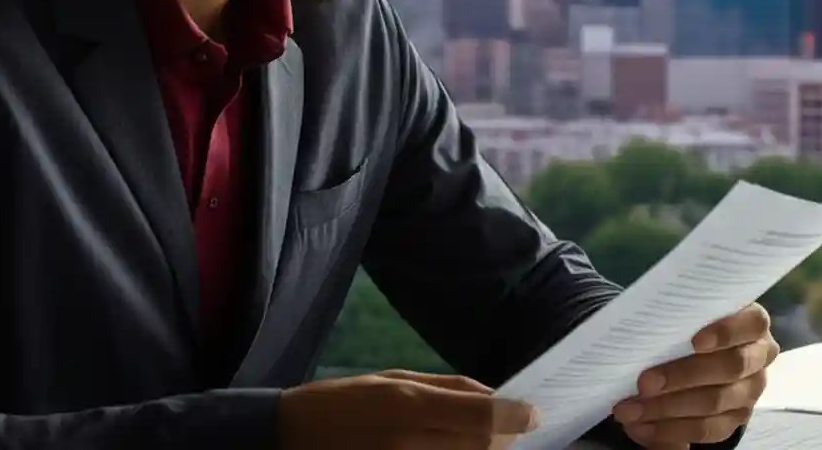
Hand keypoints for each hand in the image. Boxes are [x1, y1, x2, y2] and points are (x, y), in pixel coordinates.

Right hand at [277, 368, 538, 449]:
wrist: (289, 438)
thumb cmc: (341, 402)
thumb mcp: (391, 379)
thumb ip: (446, 388)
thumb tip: (497, 397)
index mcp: (407, 404)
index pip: (482, 416)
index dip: (516, 416)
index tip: (533, 413)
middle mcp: (409, 442)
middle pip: (483, 446)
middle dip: (502, 437)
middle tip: (508, 428)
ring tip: (480, 438)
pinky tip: (451, 447)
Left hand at [610, 303, 779, 447]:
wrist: (698, 355)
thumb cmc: (685, 326)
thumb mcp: (683, 318)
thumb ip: (675, 320)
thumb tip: (645, 325)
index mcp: (751, 323)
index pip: (752, 323)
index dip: (726, 332)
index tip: (695, 341)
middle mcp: (758, 356)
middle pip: (730, 367)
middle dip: (683, 376)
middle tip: (644, 383)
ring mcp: (750, 390)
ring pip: (716, 402)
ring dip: (668, 408)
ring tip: (631, 410)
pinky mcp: (736, 419)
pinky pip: (707, 430)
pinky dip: (670, 430)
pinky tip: (642, 427)